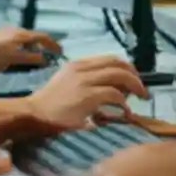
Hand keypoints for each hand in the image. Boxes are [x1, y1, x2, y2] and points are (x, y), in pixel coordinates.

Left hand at [0, 27, 60, 72]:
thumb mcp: (10, 60)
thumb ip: (29, 58)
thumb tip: (45, 58)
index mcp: (20, 34)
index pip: (43, 37)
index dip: (54, 45)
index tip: (62, 53)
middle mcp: (15, 31)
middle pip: (35, 37)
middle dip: (44, 47)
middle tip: (51, 58)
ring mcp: (5, 34)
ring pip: (25, 40)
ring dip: (33, 49)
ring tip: (37, 61)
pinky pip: (17, 43)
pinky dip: (24, 49)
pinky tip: (20, 59)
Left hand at [0, 113, 65, 173]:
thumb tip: (9, 163)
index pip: (22, 120)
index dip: (45, 122)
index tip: (69, 126)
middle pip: (22, 123)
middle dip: (45, 127)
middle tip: (68, 135)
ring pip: (13, 129)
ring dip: (32, 133)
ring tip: (51, 142)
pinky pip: (2, 137)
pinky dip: (17, 140)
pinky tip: (19, 150)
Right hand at [28, 55, 148, 128]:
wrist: (32, 115)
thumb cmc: (49, 107)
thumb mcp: (68, 86)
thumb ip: (87, 84)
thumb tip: (112, 92)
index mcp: (78, 65)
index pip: (110, 59)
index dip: (126, 68)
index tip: (134, 81)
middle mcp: (83, 69)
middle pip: (119, 63)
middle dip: (135, 76)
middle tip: (142, 91)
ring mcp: (85, 81)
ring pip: (121, 75)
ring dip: (135, 86)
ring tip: (141, 98)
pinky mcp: (88, 96)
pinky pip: (115, 95)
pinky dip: (125, 104)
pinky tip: (126, 113)